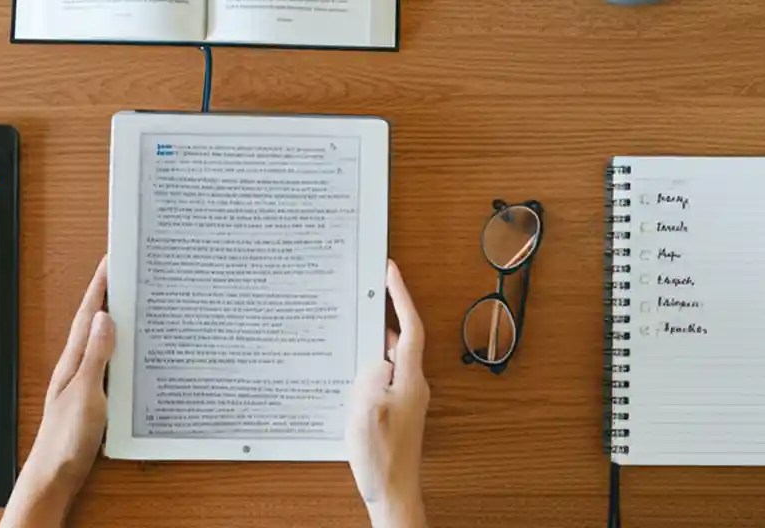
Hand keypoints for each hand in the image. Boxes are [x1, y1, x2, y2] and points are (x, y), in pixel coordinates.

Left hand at [1, 258, 114, 527]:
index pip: (88, 315)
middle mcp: (77, 367)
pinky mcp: (93, 400)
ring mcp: (84, 383)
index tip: (111, 260)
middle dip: (110, 298)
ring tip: (137, 304)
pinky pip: (111, 366)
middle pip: (95, 325)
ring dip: (117, 323)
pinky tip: (134, 355)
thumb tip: (104, 317)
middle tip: (129, 274)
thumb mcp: (85, 393)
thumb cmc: (66, 438)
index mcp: (73, 361)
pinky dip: (122, 352)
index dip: (99, 287)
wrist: (55, 475)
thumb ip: (96, 356)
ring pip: (104, 344)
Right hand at [347, 261, 430, 527]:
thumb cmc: (380, 458)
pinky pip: (384, 376)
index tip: (390, 270)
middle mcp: (413, 385)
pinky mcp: (398, 410)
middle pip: (401, 339)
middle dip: (384, 313)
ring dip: (374, 341)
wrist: (392, 494)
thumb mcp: (366, 410)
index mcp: (410, 380)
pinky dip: (369, 365)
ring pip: (391, 358)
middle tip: (365, 290)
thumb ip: (370, 375)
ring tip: (351, 326)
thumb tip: (374, 357)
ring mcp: (406, 398)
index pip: (410, 326)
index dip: (400, 295)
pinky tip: (351, 369)